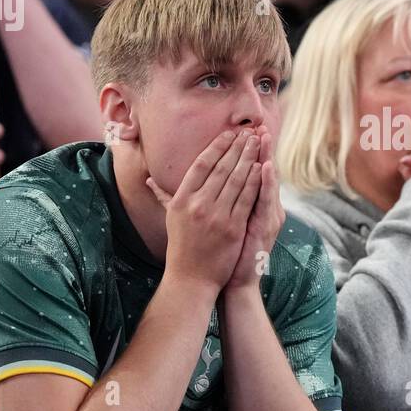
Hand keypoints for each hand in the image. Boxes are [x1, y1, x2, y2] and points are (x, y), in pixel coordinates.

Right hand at [146, 128, 261, 291]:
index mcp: (181, 200)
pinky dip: (254, 181)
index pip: (200, 165)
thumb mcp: (171, 218)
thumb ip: (164, 196)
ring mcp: (215, 216)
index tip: (229, 134)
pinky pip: (246, 199)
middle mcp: (197, 205)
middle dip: (237, 148)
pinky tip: (261, 168)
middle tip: (249, 132)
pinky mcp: (232, 228)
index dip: (216, 147)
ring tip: (258, 143)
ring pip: (235, 180)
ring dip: (248, 158)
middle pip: (221, 168)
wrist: (191, 278)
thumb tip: (149, 179)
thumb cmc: (181, 247)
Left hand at [226, 125, 284, 289]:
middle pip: (261, 172)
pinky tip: (264, 167)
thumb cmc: (224, 255)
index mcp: (252, 205)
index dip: (249, 153)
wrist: (234, 282)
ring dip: (266, 158)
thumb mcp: (222, 225)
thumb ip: (216, 204)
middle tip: (260, 126)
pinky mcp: (266, 227)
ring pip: (267, 183)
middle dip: (259, 149)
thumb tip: (199, 187)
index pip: (251, 173)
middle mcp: (263, 208)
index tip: (244, 131)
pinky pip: (265, 202)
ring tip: (264, 137)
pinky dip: (265, 183)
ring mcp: (267, 217)